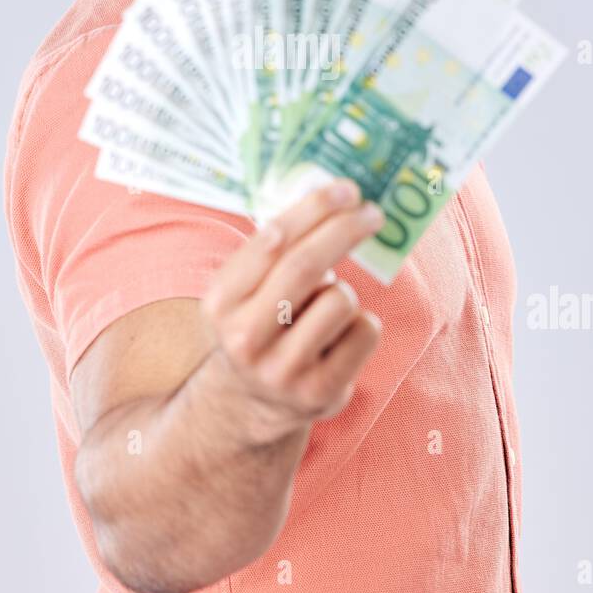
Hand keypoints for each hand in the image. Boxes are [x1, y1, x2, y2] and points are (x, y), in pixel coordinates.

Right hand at [200, 179, 383, 439]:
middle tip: (372, 212)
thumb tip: (331, 195)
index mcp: (220, 302)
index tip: (346, 189)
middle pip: (306, 266)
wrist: (251, 402)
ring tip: (324, 309)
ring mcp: (282, 370)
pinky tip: (339, 338)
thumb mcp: (245, 289)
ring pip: (340, 298)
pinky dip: (361, 324)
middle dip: (344, 230)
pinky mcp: (320, 392)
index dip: (313, 210)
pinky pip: (365, 330)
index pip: (272, 241)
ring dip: (344, 292)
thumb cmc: (260, 323)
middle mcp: (244, 338)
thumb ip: (273, 248)